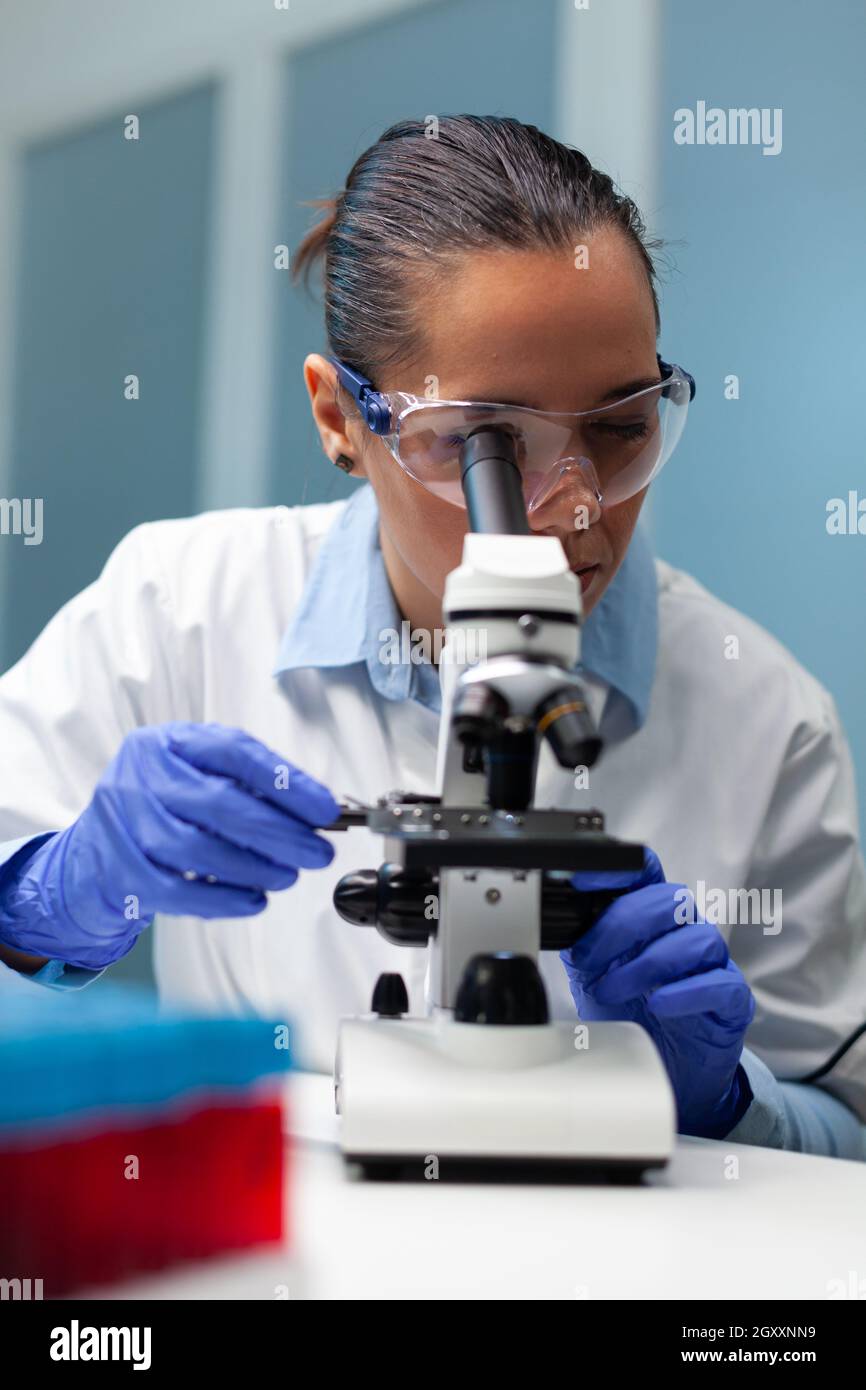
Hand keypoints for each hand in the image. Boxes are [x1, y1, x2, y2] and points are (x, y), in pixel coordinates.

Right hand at [0, 722, 339, 969]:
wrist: (96, 849)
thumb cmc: (163, 804)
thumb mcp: (198, 772)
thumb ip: (250, 783)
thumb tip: (317, 811)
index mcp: (170, 742)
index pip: (235, 753)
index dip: (286, 783)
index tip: (325, 809)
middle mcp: (143, 777)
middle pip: (221, 804)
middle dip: (281, 832)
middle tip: (318, 851)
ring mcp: (128, 825)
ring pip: (199, 850)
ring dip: (256, 867)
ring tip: (289, 875)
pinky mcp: (123, 872)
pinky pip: (179, 891)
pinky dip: (224, 899)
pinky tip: (255, 900)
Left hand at [560, 849, 755, 1137]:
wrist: (661, 1070)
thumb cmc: (630, 1014)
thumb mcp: (592, 974)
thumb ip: (582, 942)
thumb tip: (555, 919)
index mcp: (652, 916)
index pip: (644, 873)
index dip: (615, 870)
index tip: (579, 881)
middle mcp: (685, 932)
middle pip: (670, 899)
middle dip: (622, 926)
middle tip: (588, 959)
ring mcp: (713, 965)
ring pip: (699, 938)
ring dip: (648, 963)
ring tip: (612, 990)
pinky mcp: (732, 1002)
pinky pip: (721, 983)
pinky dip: (686, 992)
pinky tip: (658, 1005)